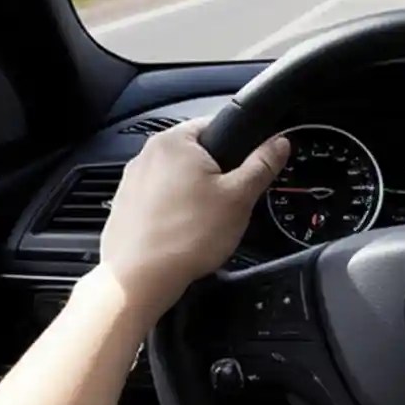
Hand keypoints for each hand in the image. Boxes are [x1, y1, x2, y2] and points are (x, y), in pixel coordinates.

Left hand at [97, 118, 289, 316]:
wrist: (139, 280)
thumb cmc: (186, 237)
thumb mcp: (239, 198)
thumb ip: (262, 165)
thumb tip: (279, 144)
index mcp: (175, 140)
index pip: (217, 124)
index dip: (240, 146)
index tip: (249, 169)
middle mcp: (147, 154)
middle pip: (196, 155)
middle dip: (216, 176)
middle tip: (228, 203)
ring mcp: (132, 180)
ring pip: (177, 180)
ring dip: (194, 195)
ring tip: (204, 224)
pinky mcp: (125, 206)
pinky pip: (159, 201)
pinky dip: (173, 213)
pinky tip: (183, 234)